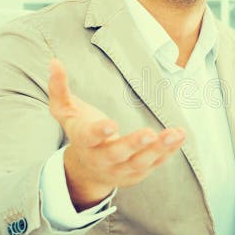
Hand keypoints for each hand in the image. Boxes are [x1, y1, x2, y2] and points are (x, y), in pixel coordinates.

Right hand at [47, 58, 185, 210]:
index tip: (111, 125)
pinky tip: (180, 136)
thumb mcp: (65, 111)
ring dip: (159, 149)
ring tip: (176, 133)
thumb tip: (53, 61)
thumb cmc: (79, 131)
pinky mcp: (138, 172)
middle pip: (117, 154)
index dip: (99, 132)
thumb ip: (58, 88)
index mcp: (84, 141)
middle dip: (133, 144)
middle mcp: (102, 159)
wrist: (87, 170)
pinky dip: (169, 151)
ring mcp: (121, 169)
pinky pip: (155, 163)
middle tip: (149, 134)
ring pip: (140, 162)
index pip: (89, 138)